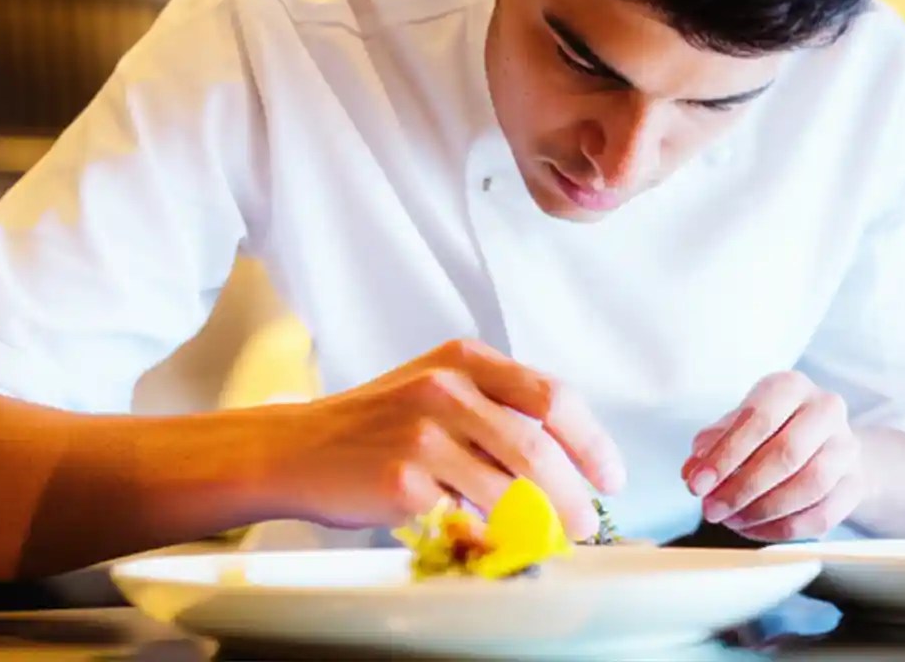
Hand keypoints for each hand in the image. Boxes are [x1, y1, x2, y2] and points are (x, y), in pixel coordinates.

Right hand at [264, 339, 624, 539]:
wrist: (295, 448)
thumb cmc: (374, 425)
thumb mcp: (435, 390)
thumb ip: (496, 413)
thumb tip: (564, 467)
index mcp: (464, 360)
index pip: (552, 396)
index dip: (591, 441)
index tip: (609, 475)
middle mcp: (446, 388)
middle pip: (538, 445)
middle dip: (574, 492)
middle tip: (586, 521)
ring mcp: (423, 434)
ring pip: (510, 486)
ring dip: (543, 522)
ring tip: (552, 539)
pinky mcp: (403, 480)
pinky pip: (467, 517)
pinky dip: (492, 537)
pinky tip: (498, 544)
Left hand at [680, 371, 863, 541]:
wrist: (827, 446)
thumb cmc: (772, 432)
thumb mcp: (738, 426)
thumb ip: (712, 444)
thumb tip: (692, 472)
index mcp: (791, 387)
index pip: (757, 418)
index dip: (724, 456)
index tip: (696, 485)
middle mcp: (825, 410)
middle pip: (786, 453)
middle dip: (742, 488)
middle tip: (711, 510)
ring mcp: (847, 447)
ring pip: (808, 486)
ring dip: (763, 510)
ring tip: (732, 521)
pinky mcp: (856, 483)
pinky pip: (822, 514)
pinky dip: (784, 528)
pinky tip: (756, 530)